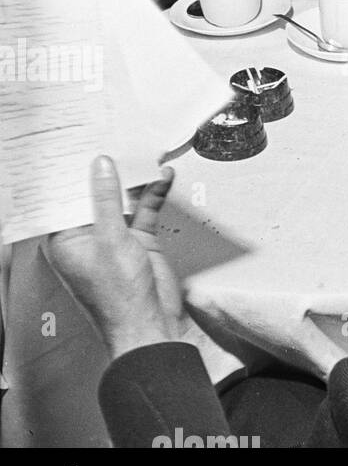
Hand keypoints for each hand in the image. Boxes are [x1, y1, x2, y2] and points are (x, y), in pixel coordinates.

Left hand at [42, 156, 183, 357]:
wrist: (151, 322)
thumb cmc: (118, 298)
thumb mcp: (109, 240)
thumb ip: (106, 200)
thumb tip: (101, 168)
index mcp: (67, 241)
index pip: (67, 199)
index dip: (75, 175)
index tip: (83, 148)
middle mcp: (89, 237)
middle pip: (97, 196)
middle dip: (109, 173)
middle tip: (116, 143)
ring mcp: (116, 238)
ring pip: (123, 200)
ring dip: (135, 181)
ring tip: (143, 155)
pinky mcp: (139, 240)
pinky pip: (145, 210)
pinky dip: (154, 194)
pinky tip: (162, 178)